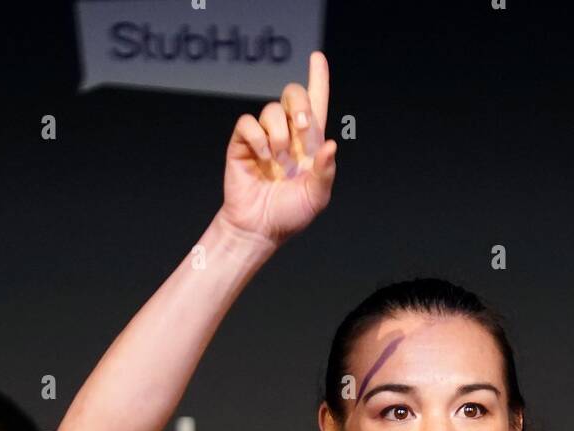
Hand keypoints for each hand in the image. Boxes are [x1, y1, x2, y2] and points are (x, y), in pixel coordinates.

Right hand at [219, 49, 335, 246]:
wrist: (259, 229)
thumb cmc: (289, 215)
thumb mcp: (316, 197)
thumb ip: (326, 172)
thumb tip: (331, 145)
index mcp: (309, 144)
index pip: (316, 104)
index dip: (318, 79)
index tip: (317, 58)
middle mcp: (287, 135)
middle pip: (292, 94)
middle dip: (299, 104)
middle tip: (302, 128)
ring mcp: (263, 137)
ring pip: (271, 109)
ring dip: (278, 134)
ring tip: (278, 161)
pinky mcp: (242, 143)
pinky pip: (248, 122)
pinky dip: (257, 138)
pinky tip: (262, 158)